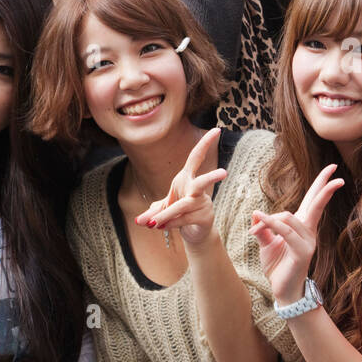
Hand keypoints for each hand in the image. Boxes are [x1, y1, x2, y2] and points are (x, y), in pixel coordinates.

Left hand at [134, 127, 228, 245]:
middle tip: (224, 173)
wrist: (195, 232)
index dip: (205, 144)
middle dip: (212, 177)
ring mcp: (203, 204)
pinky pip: (183, 219)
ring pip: (183, 206)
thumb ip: (152, 211)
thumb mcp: (164, 207)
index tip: (217, 129)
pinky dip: (169, 224)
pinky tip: (161, 228)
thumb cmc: (180, 211)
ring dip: (164, 215)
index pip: (196, 157)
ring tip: (153, 224)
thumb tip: (138, 221)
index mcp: (187, 178)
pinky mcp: (204, 218)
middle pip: (203, 182)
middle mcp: (197, 189)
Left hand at [250, 164, 344, 304]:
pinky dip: (270, 223)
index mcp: (302, 226)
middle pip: (316, 202)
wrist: (283, 291)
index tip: (332, 169)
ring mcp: (308, 241)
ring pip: (288, 217)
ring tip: (256, 226)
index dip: (321, 184)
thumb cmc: (277, 267)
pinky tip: (259, 220)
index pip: (313, 201)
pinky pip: (285, 231)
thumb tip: (256, 213)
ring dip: (268, 219)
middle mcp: (309, 231)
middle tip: (335, 168)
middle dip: (324, 185)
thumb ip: (263, 228)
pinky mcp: (302, 251)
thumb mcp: (266, 244)